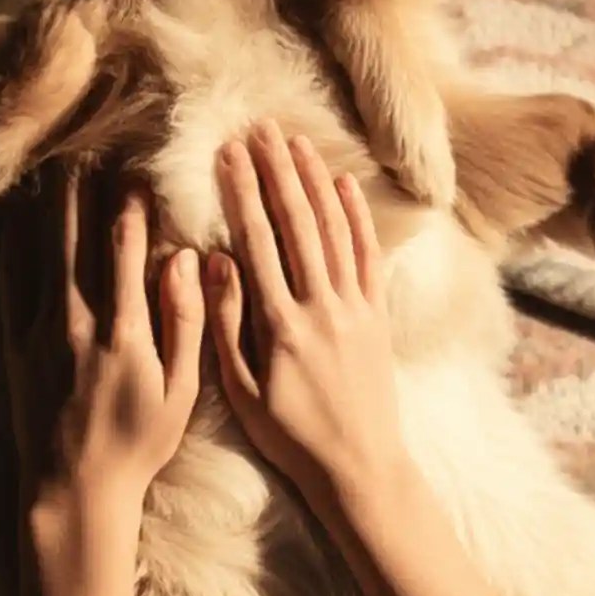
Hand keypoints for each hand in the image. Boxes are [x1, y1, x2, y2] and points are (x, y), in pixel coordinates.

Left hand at [46, 179, 204, 513]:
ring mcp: (42, 331)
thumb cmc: (137, 443)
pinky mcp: (16, 345)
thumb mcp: (182, 391)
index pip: (126, 249)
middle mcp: (79, 321)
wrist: (74, 488)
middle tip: (89, 148)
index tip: (135, 171)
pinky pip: (12, 283)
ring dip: (52, 206)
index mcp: (126, 331)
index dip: (130, 205)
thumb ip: (185, 322)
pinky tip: (19, 219)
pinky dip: (14, 247)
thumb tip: (184, 261)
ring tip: (59, 166)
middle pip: (80, 238)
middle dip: (86, 191)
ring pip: (45, 252)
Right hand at [205, 120, 404, 499]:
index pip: (257, 240)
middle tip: (259, 129)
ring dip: (314, 181)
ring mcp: (354, 308)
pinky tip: (344, 185)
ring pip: (334, 229)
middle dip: (276, 171)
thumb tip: (217, 262)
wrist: (359, 466)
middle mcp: (320, 306)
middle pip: (297, 222)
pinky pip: (368, 256)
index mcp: (280, 324)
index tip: (228, 153)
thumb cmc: (291, 436)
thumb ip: (226, 324)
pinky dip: (358, 217)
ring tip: (295, 142)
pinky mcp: (377, 316)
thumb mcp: (241, 391)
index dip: (241, 191)